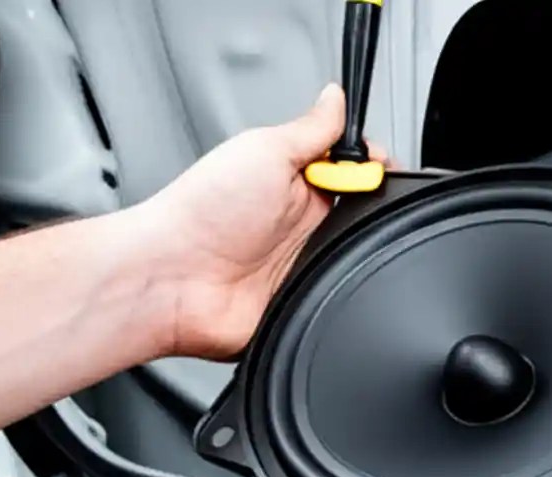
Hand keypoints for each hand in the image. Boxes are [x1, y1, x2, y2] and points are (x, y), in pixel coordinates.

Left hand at [128, 83, 385, 358]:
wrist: (171, 280)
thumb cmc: (201, 212)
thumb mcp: (264, 150)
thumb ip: (310, 129)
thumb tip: (334, 99)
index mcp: (292, 181)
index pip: (349, 168)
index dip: (371, 166)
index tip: (380, 165)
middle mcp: (298, 222)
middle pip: (360, 212)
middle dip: (370, 207)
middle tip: (359, 202)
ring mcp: (300, 263)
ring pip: (355, 255)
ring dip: (355, 248)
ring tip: (337, 239)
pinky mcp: (299, 301)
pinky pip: (338, 295)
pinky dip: (343, 287)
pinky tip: (329, 275)